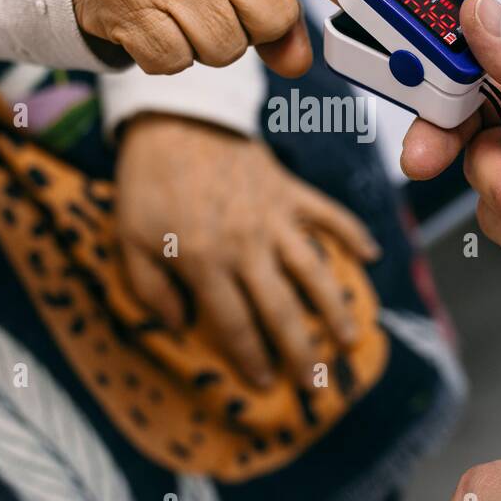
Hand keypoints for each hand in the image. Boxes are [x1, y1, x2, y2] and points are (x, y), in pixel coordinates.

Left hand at [115, 113, 380, 388]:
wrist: (174, 116)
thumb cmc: (146, 182)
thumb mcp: (130, 239)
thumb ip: (150, 288)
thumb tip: (179, 326)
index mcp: (205, 262)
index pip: (235, 323)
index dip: (252, 358)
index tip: (266, 384)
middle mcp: (246, 245)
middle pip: (281, 309)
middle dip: (300, 351)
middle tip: (315, 383)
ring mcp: (273, 217)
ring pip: (313, 271)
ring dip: (334, 307)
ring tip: (349, 339)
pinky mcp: (289, 190)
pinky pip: (328, 214)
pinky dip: (352, 233)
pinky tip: (370, 256)